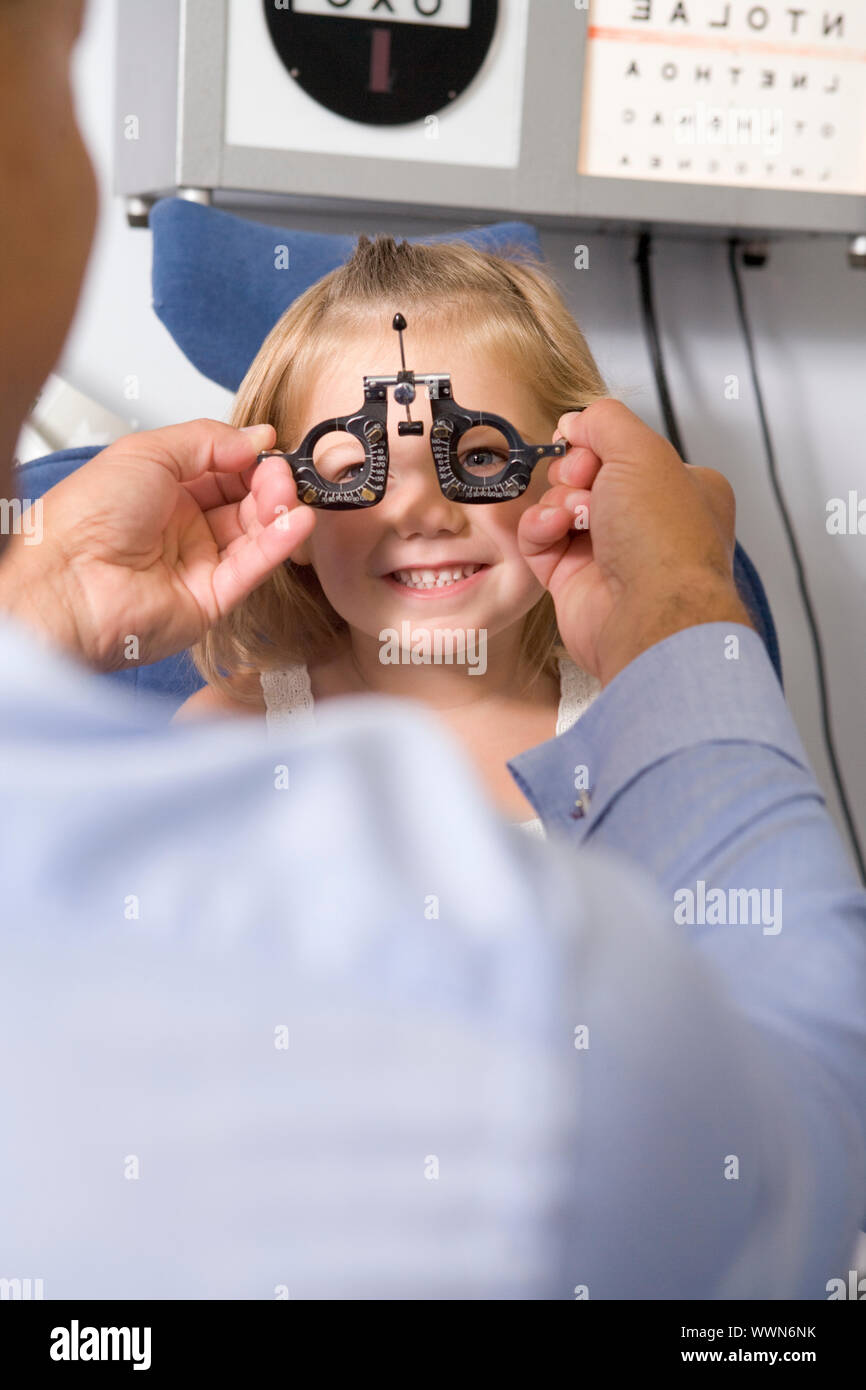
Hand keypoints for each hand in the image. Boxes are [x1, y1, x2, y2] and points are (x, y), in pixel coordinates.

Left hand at [0, 419, 314, 669]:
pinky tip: (296, 521)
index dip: (249, 459)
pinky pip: (252, 569)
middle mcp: (179, 527)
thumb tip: (257, 438)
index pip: (222, 470)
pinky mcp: (211, 600)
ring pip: (254, 534)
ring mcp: (196, 564)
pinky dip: (279, 544)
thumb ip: (208, 440)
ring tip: (287, 493)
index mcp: (159, 489)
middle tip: (280, 472)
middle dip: (268, 483)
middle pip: (243, 501)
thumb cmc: (87, 517)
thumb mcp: (149, 452)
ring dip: (277, 510)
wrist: (67, 581)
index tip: (270, 447)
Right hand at [518, 400, 754, 686]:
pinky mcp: (574, 580)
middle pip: (588, 476)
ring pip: (560, 506)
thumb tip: (576, 420)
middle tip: (582, 480)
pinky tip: (555, 530)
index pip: (628, 452)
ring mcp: (610, 554)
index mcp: (683, 490)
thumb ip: (605, 421)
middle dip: (575, 472)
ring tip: (574, 514)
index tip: (588, 443)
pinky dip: (540, 529)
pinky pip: (541, 541)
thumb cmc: (664, 539)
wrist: (648, 615)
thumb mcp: (643, 451)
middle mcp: (648, 523)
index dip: (600, 443)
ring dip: (558, 501)